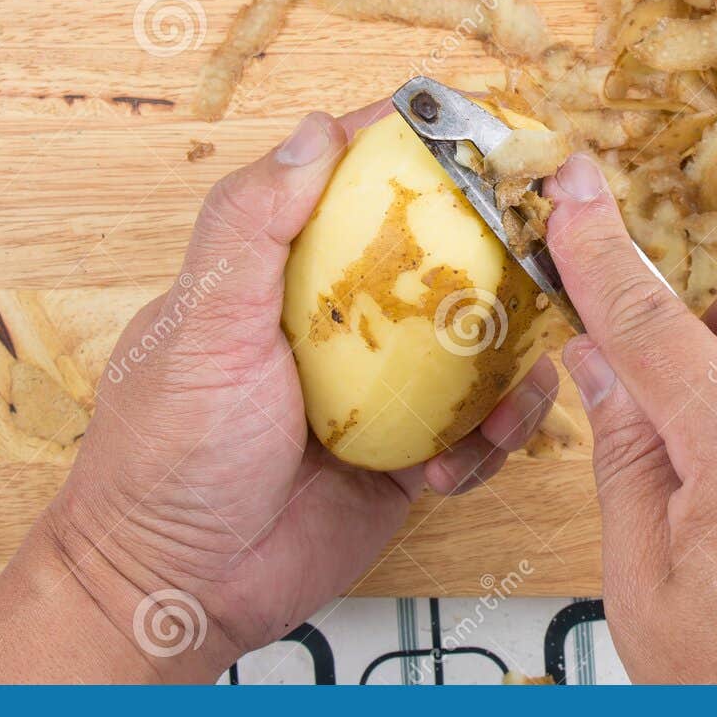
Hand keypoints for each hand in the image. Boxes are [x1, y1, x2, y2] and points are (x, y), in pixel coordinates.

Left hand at [0, 106, 557, 683]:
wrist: (178, 589)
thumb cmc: (167, 453)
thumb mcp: (203, 326)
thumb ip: (252, 227)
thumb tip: (316, 130)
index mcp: (288, 273)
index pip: (358, 185)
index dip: (419, 150)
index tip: (481, 128)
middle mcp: (342, 322)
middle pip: (439, 262)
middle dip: (500, 255)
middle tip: (549, 250)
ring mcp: (381, 391)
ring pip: (475, 349)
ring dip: (510, 361)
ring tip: (518, 384)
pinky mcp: (409, 459)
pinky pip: (476, 434)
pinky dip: (490, 443)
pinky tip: (462, 464)